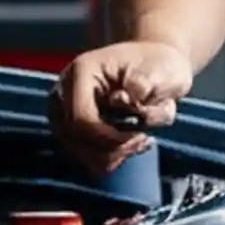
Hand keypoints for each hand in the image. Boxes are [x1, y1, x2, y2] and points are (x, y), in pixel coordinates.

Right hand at [47, 41, 192, 174]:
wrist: (156, 66)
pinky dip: (113, 158)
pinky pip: (88, 158)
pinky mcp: (73, 132)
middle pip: (76, 139)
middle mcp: (64, 93)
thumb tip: (121, 99)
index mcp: (81, 71)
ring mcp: (64, 114)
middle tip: (145, 141)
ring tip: (141, 140)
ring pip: (82, 153)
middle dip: (113, 148)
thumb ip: (142, 84)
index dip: (108, 137)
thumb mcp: (159, 70)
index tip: (142, 137)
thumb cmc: (158, 66)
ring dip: (115, 154)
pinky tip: (132, 144)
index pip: (80, 118)